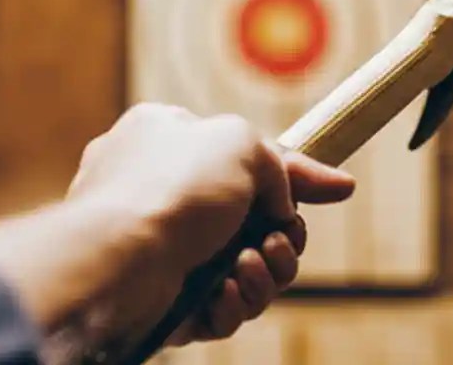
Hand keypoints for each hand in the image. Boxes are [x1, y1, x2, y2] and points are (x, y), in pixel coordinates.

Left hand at [67, 103, 355, 344]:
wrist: (119, 256)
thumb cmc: (171, 187)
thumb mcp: (240, 142)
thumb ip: (283, 162)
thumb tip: (315, 190)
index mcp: (167, 143)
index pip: (242, 162)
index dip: (289, 181)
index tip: (334, 191)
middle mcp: (159, 195)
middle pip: (251, 223)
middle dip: (280, 237)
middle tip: (277, 239)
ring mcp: (159, 252)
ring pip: (240, 270)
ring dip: (262, 273)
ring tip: (248, 265)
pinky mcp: (162, 302)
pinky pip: (215, 310)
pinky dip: (229, 304)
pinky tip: (222, 291)